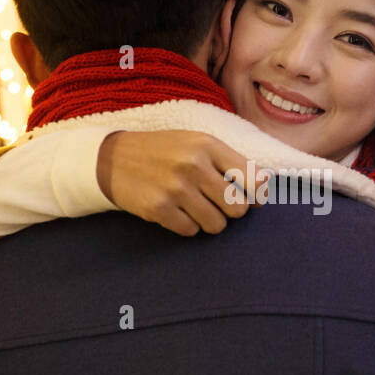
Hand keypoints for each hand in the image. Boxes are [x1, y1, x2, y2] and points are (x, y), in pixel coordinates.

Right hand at [96, 130, 266, 236]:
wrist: (112, 158)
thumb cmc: (164, 152)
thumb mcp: (196, 143)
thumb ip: (229, 163)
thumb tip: (261, 194)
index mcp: (209, 145)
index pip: (254, 179)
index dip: (256, 195)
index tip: (248, 198)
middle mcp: (194, 165)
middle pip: (238, 208)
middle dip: (229, 210)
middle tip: (213, 202)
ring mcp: (176, 188)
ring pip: (216, 225)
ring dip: (208, 220)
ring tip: (192, 206)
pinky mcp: (159, 209)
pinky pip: (191, 231)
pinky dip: (186, 226)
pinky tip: (175, 211)